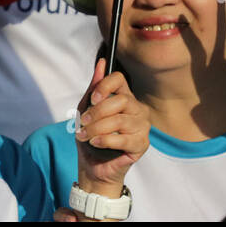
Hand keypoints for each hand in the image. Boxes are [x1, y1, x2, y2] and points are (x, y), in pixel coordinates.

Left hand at [73, 57, 149, 196]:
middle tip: (83, 122)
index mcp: (123, 97)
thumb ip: (94, 87)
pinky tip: (95, 143)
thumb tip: (102, 62)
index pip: (119, 79)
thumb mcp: (86, 108)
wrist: (92, 164)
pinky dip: (104, 140)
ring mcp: (142, 126)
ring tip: (85, 135)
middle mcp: (137, 109)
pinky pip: (124, 138)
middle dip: (96, 112)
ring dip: (97, 128)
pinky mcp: (142, 144)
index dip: (105, 85)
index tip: (92, 98)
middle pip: (121, 100)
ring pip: (120, 120)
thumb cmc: (91, 135)